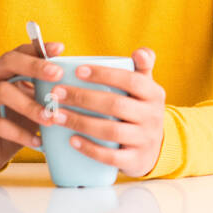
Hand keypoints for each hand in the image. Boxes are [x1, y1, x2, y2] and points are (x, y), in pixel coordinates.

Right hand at [0, 39, 67, 177]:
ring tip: (51, 117)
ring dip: (30, 104)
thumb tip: (75, 82)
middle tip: (57, 75)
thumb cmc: (13, 122)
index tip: (60, 48)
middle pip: (7, 62)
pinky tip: (38, 141)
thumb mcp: (31, 103)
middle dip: (33, 66)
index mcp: (2, 71)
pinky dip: (20, 133)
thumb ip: (44, 91)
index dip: (38, 49)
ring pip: (1, 91)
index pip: (19, 51)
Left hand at [52, 48, 164, 178]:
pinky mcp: (136, 160)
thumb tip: (138, 52)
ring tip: (57, 115)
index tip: (77, 70)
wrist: (155, 150)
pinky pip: (111, 157)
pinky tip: (71, 140)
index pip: (131, 80)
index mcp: (154, 94)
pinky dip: (90, 149)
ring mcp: (145, 140)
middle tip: (57, 93)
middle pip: (116, 105)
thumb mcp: (147, 89)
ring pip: (111, 130)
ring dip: (80, 122)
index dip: (104, 75)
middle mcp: (153, 116)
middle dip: (83, 98)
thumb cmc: (141, 112)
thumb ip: (143, 67)